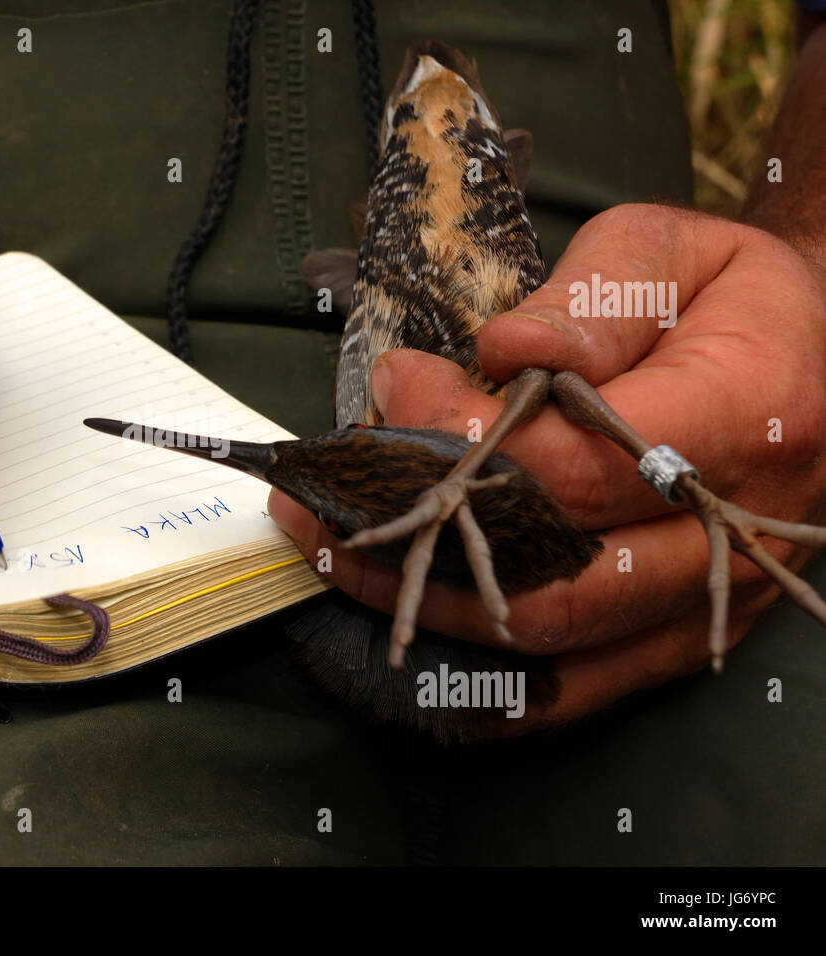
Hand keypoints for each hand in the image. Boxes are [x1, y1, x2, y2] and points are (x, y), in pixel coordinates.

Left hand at [270, 203, 825, 732]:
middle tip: (323, 502)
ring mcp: (707, 594)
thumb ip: (591, 300)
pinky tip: (409, 648)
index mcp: (744, 415)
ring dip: (429, 606)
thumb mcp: (669, 253)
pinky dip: (488, 680)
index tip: (394, 388)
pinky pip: (580, 684)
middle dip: (420, 541)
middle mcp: (730, 526)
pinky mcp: (676, 629)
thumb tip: (503, 350)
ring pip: (557, 638)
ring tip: (333, 559)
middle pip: (558, 571)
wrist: (810, 357)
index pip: (581, 458)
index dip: (467, 438)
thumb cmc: (726, 296)